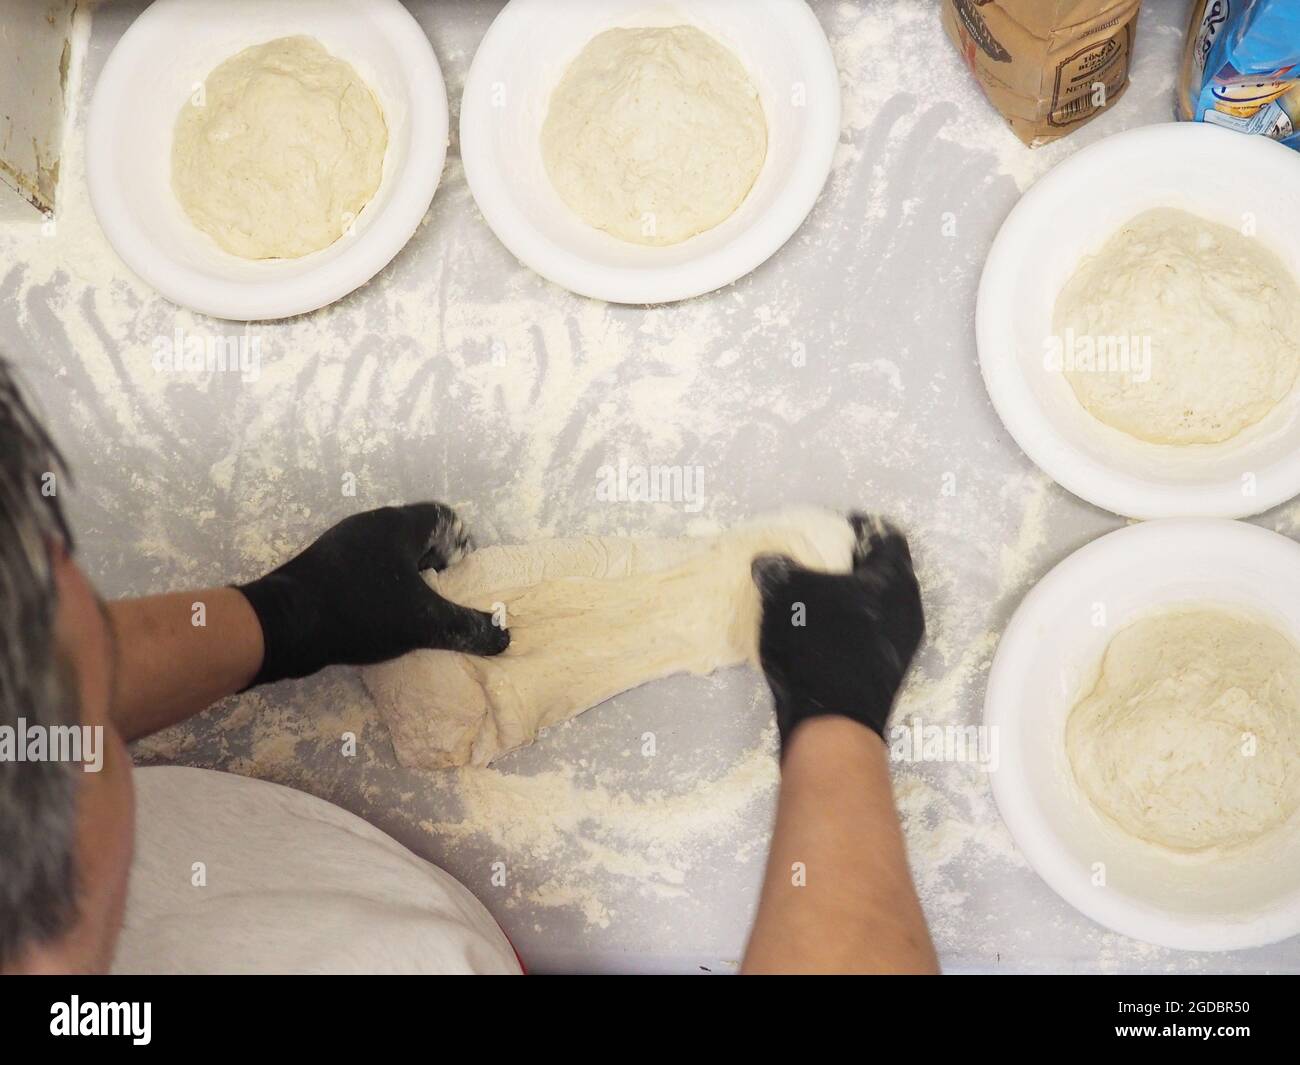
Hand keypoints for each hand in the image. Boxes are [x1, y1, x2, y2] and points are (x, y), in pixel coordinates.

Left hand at [237, 503, 508, 686]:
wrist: (284, 625)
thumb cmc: (361, 611)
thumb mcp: (423, 623)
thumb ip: (466, 627)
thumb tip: (505, 638)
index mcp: (397, 526)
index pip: (442, 516)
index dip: (461, 540)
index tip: (466, 569)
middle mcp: (370, 524)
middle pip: (414, 532)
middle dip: (435, 558)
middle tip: (446, 590)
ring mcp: (342, 543)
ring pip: (387, 549)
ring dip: (406, 572)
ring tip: (416, 605)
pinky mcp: (322, 565)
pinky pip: (364, 565)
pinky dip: (380, 582)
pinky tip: (380, 612)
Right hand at [751, 515, 922, 751]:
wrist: (832, 718)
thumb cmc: (816, 643)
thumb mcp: (786, 594)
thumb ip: (780, 567)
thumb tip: (771, 560)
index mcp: (893, 577)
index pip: (885, 535)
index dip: (859, 526)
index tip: (835, 526)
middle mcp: (909, 606)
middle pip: (885, 570)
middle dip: (856, 562)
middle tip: (823, 558)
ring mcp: (904, 641)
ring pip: (881, 603)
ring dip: (854, 595)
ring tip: (818, 595)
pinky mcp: (890, 668)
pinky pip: (873, 629)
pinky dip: (853, 622)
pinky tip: (823, 629)